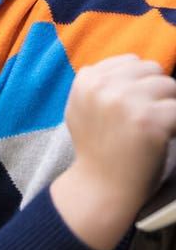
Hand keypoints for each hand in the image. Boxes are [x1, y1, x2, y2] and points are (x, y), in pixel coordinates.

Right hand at [51, 54, 175, 249]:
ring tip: (155, 127)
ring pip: (169, 85)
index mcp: (86, 80)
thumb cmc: (96, 149)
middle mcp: (103, 86)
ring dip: (168, 106)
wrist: (100, 188)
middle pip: (152, 69)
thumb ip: (99, 83)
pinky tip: (164, 137)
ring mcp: (126, 102)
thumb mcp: (81, 107)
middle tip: (147, 119)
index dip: (137, 84)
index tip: (134, 107)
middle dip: (155, 92)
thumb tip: (135, 65)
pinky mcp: (149, 120)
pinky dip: (175, 123)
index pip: (130, 61)